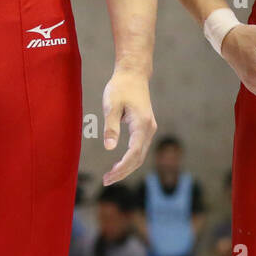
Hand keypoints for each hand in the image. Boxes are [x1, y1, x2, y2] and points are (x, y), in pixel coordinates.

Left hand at [100, 68, 156, 185]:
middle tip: (106, 181)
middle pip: (139, 158)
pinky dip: (130, 159)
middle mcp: (149, 129)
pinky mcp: (145, 127)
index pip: (134, 153)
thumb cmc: (121, 87)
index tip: (108, 177)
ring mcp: (149, 128)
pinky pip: (140, 149)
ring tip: (110, 176)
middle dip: (123, 172)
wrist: (133, 74)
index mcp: (141, 124)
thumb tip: (110, 148)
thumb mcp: (111, 105)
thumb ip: (111, 127)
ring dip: (127, 167)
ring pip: (140, 155)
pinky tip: (118, 164)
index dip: (122, 168)